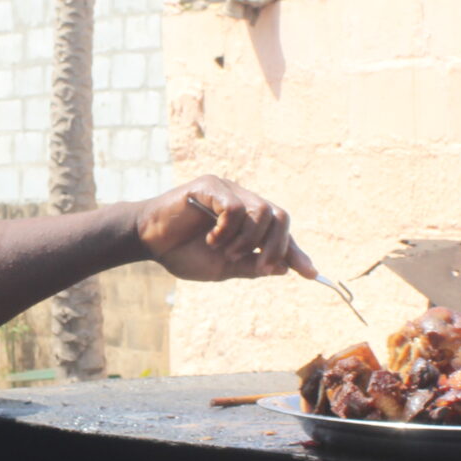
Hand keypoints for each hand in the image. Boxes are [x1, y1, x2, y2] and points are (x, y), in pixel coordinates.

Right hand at [134, 176, 314, 281]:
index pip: (281, 230)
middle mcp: (242, 199)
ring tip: (225, 252)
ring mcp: (227, 189)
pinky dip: (227, 230)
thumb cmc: (182, 253)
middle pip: (280, 216)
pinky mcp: (210, 186)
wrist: (149, 242)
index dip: (294, 251)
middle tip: (259, 267)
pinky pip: (235, 208)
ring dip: (248, 241)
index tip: (311, 274)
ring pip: (261, 211)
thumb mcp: (223, 267)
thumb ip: (252, 265)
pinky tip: (210, 239)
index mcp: (247, 219)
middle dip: (275, 246)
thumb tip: (284, 268)